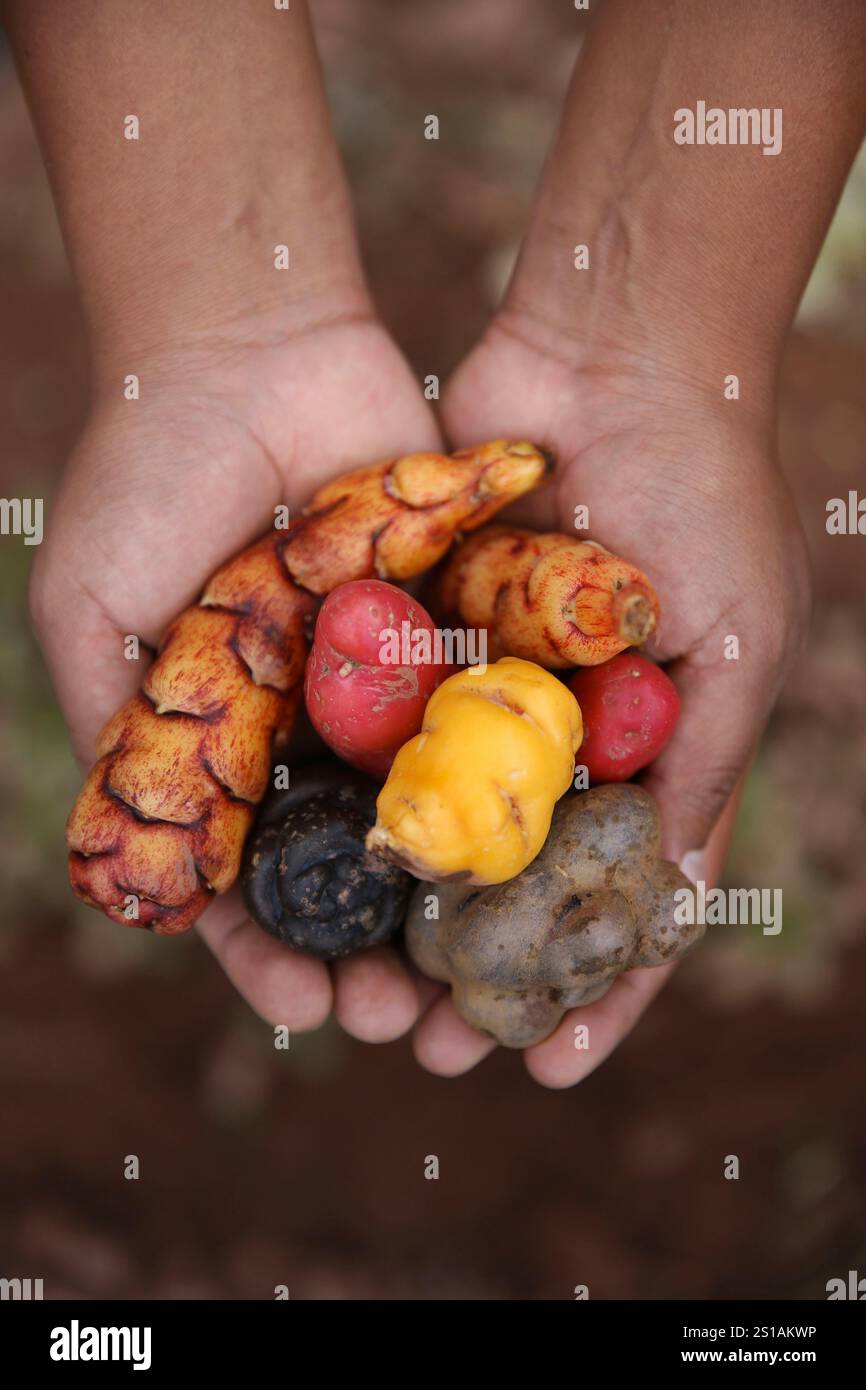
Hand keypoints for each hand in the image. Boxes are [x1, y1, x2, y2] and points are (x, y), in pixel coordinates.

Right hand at [31, 307, 446, 1044]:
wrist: (249, 346)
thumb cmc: (144, 475)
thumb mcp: (93, 616)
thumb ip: (116, 738)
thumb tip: (140, 878)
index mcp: (226, 740)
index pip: (250, 875)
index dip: (269, 949)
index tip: (298, 1005)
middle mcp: (312, 725)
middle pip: (352, 867)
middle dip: (375, 950)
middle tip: (406, 1021)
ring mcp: (390, 683)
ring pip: (431, 818)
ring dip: (449, 902)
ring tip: (472, 974)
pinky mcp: (459, 630)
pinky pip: (491, 723)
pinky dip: (512, 791)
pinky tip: (533, 859)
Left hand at [407, 310, 809, 1085]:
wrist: (613, 352)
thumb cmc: (705, 491)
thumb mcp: (738, 638)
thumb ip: (702, 763)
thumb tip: (670, 896)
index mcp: (648, 750)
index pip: (620, 901)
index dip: (594, 989)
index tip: (552, 1065)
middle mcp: (561, 734)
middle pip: (509, 886)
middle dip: (472, 972)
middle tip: (426, 1046)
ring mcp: (486, 692)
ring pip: (432, 829)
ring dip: (400, 915)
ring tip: (359, 992)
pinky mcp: (420, 642)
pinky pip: (382, 737)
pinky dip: (354, 804)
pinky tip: (316, 875)